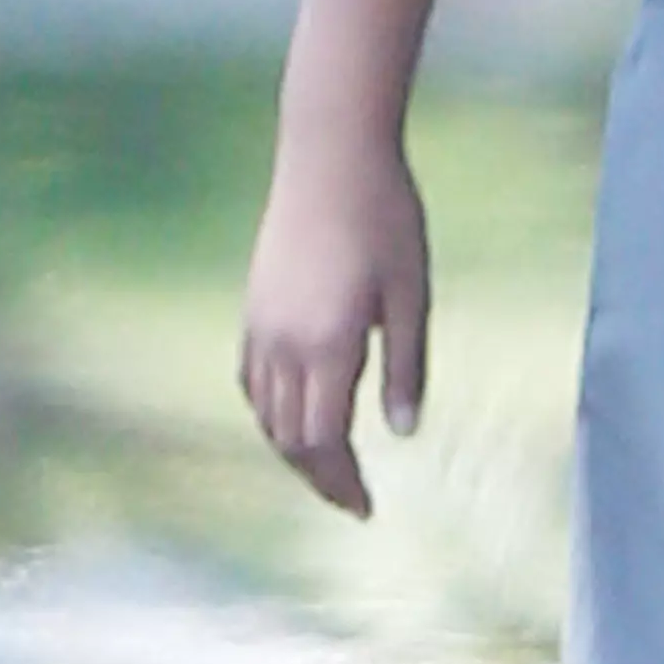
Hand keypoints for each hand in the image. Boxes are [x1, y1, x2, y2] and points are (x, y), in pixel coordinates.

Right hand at [240, 136, 432, 518]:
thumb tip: (403, 432)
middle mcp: (284, 344)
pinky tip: (293, 416)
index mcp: (329, 346)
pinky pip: (251, 379)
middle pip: (289, 438)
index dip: (342, 482)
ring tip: (328, 466)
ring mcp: (260, 324)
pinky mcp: (251, 306)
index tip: (366, 509)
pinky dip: (269, 411)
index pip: (323, 442)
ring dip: (292, 449)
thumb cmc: (386, 219)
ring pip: (265, 413)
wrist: (330, 155)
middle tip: (352, 498)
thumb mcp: (412, 295)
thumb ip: (407, 367)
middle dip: (318, 476)